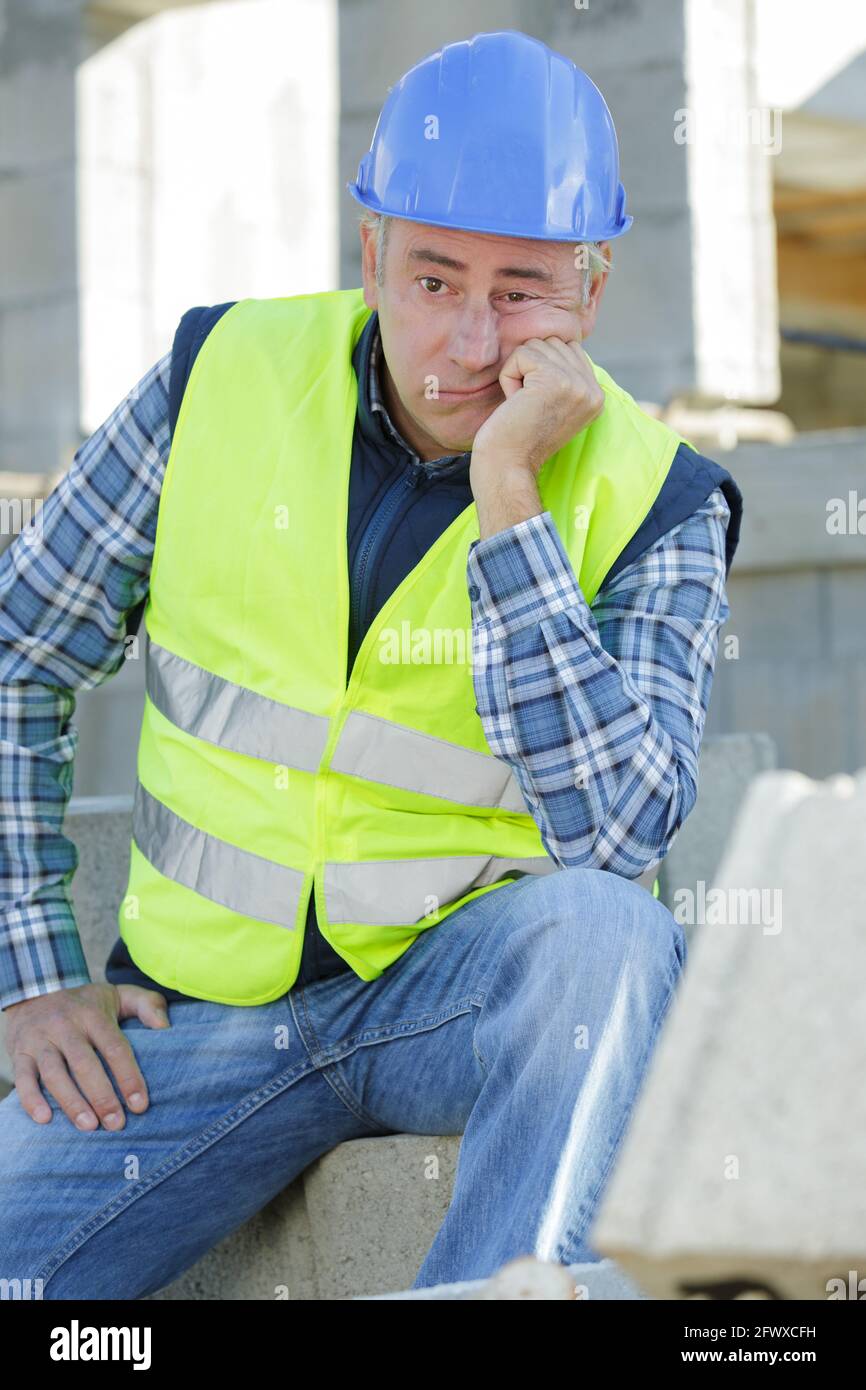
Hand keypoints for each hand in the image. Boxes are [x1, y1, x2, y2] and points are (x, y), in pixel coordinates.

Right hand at [3, 981, 169, 1129]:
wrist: (35, 990)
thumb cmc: (85, 1003)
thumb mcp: (118, 994)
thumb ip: (147, 1005)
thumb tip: (166, 1028)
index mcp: (92, 1015)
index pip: (114, 1047)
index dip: (128, 1076)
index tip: (140, 1104)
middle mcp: (65, 1026)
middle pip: (85, 1064)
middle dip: (102, 1096)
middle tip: (117, 1124)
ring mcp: (39, 1040)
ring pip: (54, 1073)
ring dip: (71, 1102)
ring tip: (89, 1126)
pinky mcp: (19, 1053)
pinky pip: (23, 1078)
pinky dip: (31, 1099)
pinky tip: (45, 1119)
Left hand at [471, 334, 604, 475]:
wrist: (508, 464)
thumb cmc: (520, 438)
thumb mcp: (554, 404)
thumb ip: (565, 375)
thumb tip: (561, 339)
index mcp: (596, 396)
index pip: (571, 348)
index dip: (542, 366)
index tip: (536, 402)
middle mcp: (592, 389)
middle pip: (553, 342)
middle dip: (530, 368)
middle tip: (527, 404)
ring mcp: (576, 383)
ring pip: (536, 346)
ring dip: (518, 372)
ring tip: (522, 403)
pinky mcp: (555, 379)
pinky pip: (521, 355)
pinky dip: (509, 376)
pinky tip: (514, 402)